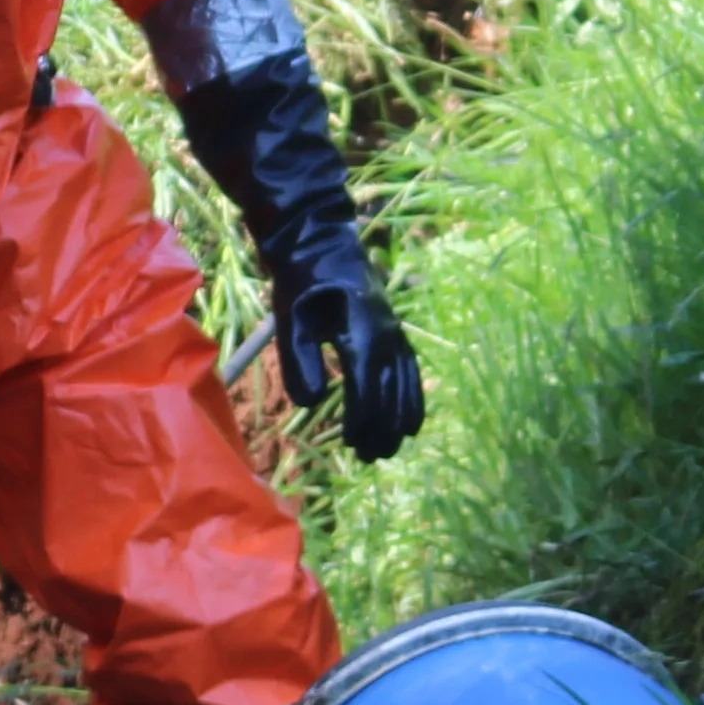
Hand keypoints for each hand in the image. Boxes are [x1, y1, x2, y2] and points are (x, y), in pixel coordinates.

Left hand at [280, 269, 422, 461]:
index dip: (362, 421)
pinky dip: (412, 398)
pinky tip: (410, 422)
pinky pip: (410, 372)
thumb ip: (298, 361)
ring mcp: (395, 334)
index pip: (367, 390)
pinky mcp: (395, 332)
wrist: (321, 246)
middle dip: (381, 429)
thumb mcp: (291, 321)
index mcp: (362, 335)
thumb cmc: (300, 284)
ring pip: (405, 386)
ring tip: (387, 450)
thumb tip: (309, 404)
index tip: (352, 445)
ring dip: (397, 420)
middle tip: (368, 458)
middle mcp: (387, 338)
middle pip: (390, 394)